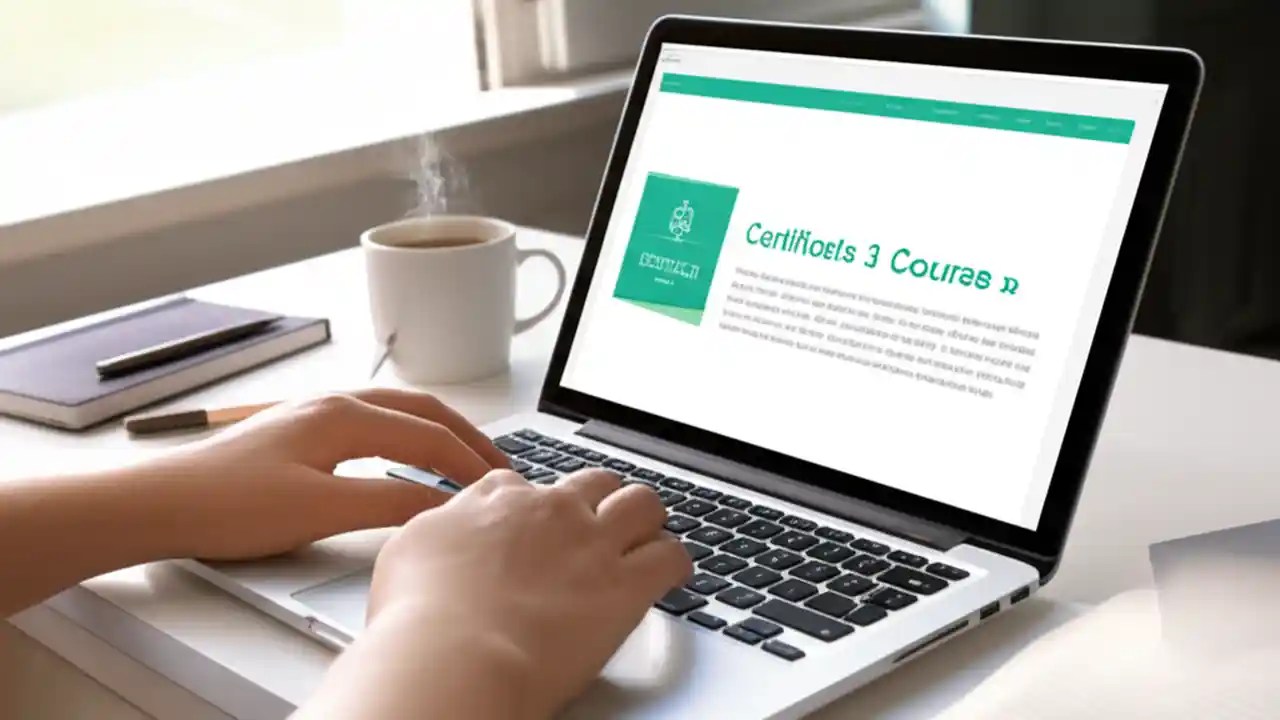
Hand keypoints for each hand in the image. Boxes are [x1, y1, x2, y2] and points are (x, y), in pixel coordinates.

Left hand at [139, 389, 508, 560]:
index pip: (429, 435)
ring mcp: (314, 416)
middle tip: (498, 463)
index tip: (499, 486)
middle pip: (419, 410)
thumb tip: (440, 503)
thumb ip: (387, 503)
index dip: (469, 461)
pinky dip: (405, 438)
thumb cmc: (228, 504)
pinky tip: (404, 459)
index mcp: (343, 415)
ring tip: (463, 458)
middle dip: (464, 435)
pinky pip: (372, 426)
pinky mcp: (298, 435)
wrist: (158, 504)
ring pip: (395, 414)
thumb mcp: (319, 509)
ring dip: (435, 433)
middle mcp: (333, 404)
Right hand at [366, 468, 691, 717]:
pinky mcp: (626, 585)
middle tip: (597, 527)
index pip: (525, 483)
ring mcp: (592, 543)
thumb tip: (448, 525)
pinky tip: (669, 575)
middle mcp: (550, 510)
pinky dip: (675, 563)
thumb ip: (442, 528)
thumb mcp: (408, 549)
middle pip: (593, 483)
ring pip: (642, 504)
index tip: (534, 526)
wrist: (452, 656)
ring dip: (645, 520)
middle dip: (599, 501)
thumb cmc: (419, 616)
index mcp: (497, 499)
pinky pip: (672, 557)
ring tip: (644, 539)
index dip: (534, 506)